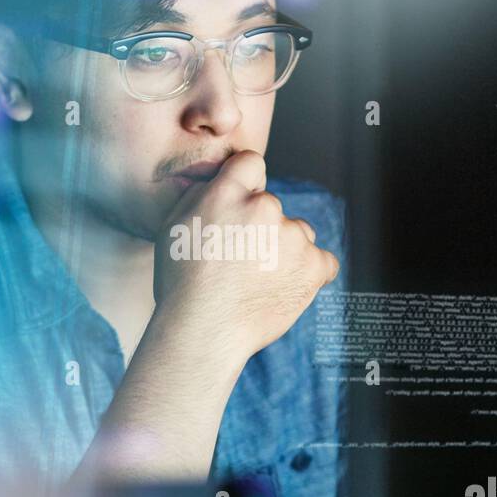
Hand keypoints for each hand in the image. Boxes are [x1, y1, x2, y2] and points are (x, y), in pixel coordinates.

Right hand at [153, 150, 339, 367]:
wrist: (203, 332)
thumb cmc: (181, 285)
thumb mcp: (173, 228)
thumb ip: (201, 195)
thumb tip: (222, 179)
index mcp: (228, 193)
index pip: (251, 164)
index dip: (246, 185)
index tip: (239, 210)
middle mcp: (264, 207)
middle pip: (273, 205)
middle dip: (261, 227)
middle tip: (239, 263)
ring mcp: (292, 237)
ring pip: (298, 233)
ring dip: (285, 250)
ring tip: (257, 282)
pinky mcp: (313, 266)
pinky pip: (323, 261)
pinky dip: (310, 273)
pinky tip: (284, 288)